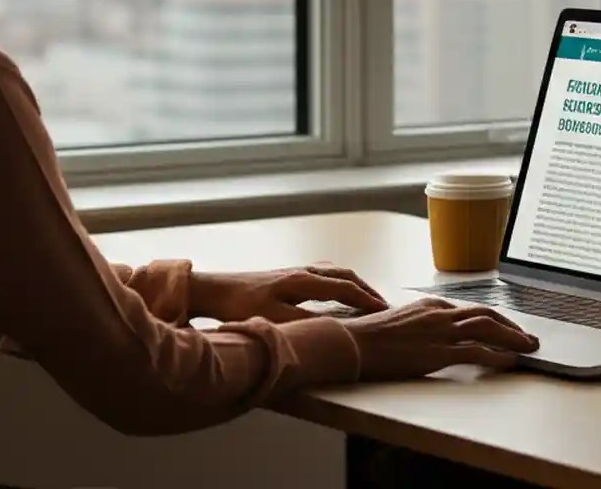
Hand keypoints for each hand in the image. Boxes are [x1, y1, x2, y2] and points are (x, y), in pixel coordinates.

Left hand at [189, 264, 389, 322]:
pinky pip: (324, 274)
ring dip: (354, 283)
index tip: (387, 311)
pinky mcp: (286, 275)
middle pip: (345, 275)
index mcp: (303, 281)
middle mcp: (303, 271)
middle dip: (367, 289)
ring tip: (367, 298)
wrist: (213, 289)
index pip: (346, 288)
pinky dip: (340, 281)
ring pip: (335, 272)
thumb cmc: (240, 307)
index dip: (368, 300)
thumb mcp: (273, 320)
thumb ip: (304, 324)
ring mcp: (294, 271)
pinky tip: (337, 291)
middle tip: (385, 305)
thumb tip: (332, 329)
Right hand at [343, 297, 538, 379]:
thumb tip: (428, 337)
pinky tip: (511, 361)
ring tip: (529, 349)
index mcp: (429, 305)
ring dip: (513, 338)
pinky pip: (477, 352)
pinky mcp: (438, 352)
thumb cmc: (367, 337)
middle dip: (511, 325)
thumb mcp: (399, 323)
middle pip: (486, 314)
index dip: (493, 319)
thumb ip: (419, 326)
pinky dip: (498, 356)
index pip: (469, 309)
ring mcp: (440, 331)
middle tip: (529, 337)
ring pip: (488, 329)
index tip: (505, 328)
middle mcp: (439, 313)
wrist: (351, 343)